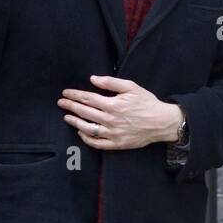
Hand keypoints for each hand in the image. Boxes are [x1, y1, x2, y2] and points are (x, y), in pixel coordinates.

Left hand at [57, 76, 183, 149]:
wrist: (161, 122)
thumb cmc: (147, 103)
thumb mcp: (131, 87)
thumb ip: (111, 82)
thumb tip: (93, 79)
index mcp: (113, 104)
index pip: (88, 98)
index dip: (74, 95)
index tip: (65, 93)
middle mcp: (110, 120)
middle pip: (85, 112)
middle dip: (71, 106)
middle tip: (61, 103)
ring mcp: (112, 133)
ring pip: (88, 129)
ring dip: (75, 123)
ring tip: (67, 117)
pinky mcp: (116, 144)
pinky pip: (97, 143)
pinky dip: (87, 138)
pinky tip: (81, 133)